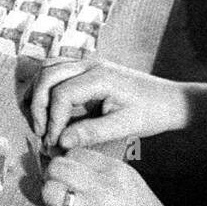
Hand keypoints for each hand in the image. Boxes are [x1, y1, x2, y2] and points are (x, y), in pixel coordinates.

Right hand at [27, 58, 187, 149]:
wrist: (170, 100)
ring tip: (39, 120)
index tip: (54, 143)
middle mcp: (90, 64)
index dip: (52, 120)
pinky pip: (56, 69)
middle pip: (47, 74)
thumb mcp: (125, 127)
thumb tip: (61, 141)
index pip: (62, 93)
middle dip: (38, 104)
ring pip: (47, 67)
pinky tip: (47, 108)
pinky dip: (45, 86)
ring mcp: (87, 63)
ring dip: (37, 92)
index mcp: (101, 76)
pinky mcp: (86, 69)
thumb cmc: (151, 113)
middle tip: (41, 132)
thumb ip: (92, 133)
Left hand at [32, 147, 189, 205]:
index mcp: (119, 172)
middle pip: (58, 167)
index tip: (62, 172)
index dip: (65, 162)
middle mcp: (105, 188)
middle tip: (53, 187)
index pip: (76, 152)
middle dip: (51, 176)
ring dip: (46, 198)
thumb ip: (109, 176)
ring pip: (50, 191)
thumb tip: (77, 169)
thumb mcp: (136, 189)